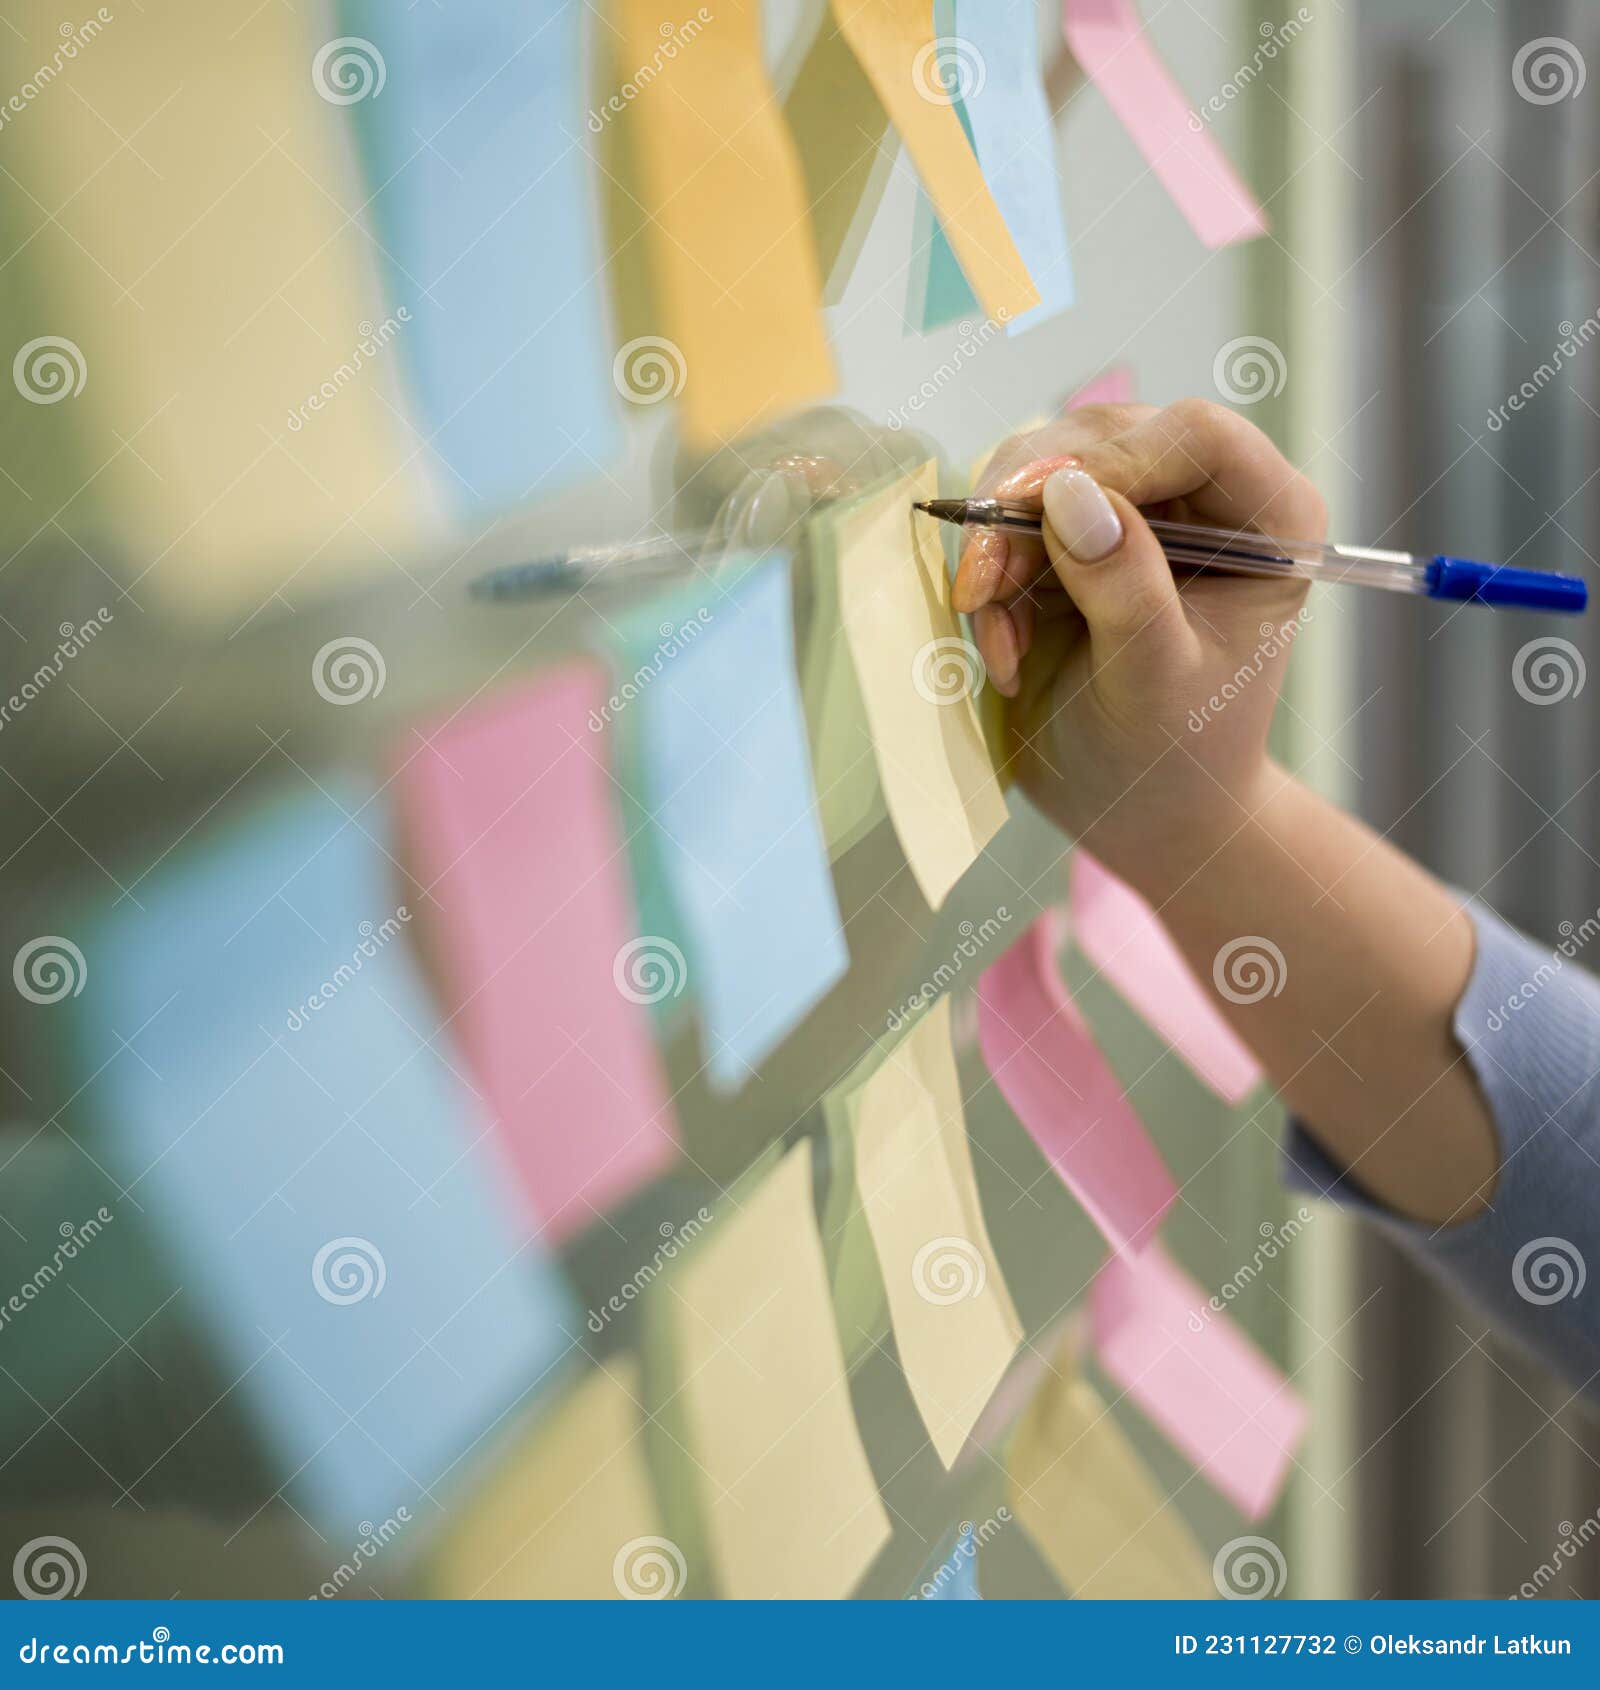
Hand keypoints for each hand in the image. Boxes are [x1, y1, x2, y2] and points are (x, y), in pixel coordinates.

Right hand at [953, 398, 1327, 894]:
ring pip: (1038, 470)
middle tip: (984, 592)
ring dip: (998, 551)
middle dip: (1026, 510)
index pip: (1194, 435)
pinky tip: (1003, 652)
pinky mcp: (1070, 542)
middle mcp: (1202, 498)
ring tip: (998, 644)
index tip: (1036, 507)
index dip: (1112, 459)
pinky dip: (989, 582)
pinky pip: (1005, 521)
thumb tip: (1068, 493)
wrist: (1139, 812)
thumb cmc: (1176, 760)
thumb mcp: (1155, 681)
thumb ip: (1122, 587)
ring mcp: (1130, 513)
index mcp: (1267, 520)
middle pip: (1100, 439)